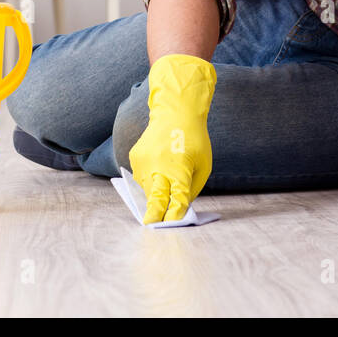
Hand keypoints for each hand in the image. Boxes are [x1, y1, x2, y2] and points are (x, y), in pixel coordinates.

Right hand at [128, 54, 215, 222]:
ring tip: (165, 179)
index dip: (174, 213)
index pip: (176, 198)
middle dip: (153, 213)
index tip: (171, 224)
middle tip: (150, 224)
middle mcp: (158, 166)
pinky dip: (149, 179)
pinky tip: (159, 166)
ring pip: (146, 188)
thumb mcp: (203, 165)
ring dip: (154, 193)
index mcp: (179, 169)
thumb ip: (191, 188)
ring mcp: (143, 161)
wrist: (175, 112)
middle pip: (155, 197)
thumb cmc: (194, 141)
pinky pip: (141, 177)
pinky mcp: (134, 157)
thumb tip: (180, 208)